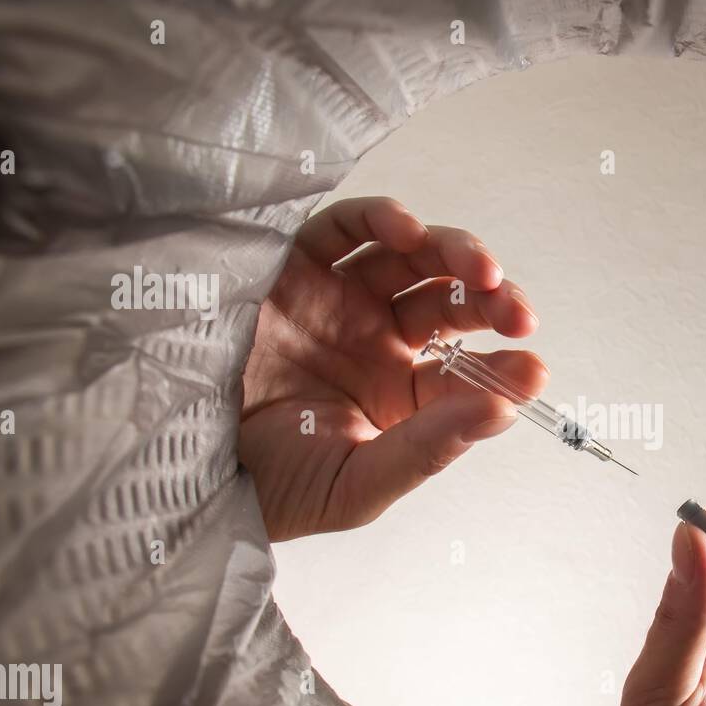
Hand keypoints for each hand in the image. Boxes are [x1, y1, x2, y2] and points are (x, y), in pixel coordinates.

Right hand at [240, 197, 547, 540]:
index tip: (533, 370)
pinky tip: (408, 231)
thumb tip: (502, 412)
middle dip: (494, 304)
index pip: (469, 373)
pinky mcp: (297, 263)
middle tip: (519, 316)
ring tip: (483, 274)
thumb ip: (426, 451)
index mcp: (398, 395)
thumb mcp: (353, 485)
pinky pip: (350, 228)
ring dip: (457, 257)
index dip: (506, 368)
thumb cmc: (265, 484)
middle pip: (453, 305)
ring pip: (416, 259)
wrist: (171, 457)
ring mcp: (340, 297)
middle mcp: (377, 340)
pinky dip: (382, 219)